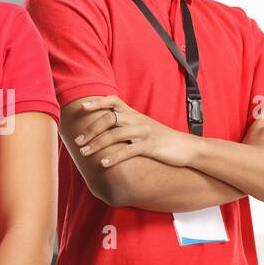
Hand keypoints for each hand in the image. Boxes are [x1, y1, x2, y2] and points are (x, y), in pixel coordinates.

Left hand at [74, 95, 196, 168]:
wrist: (185, 147)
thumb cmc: (160, 139)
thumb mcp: (143, 127)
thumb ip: (126, 125)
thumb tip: (105, 129)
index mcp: (135, 114)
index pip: (114, 101)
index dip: (97, 102)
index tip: (82, 107)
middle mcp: (138, 120)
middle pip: (109, 118)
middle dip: (91, 130)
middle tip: (78, 141)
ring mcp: (144, 133)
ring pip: (115, 135)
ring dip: (97, 144)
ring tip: (84, 153)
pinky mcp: (150, 146)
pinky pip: (128, 151)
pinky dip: (114, 157)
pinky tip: (103, 163)